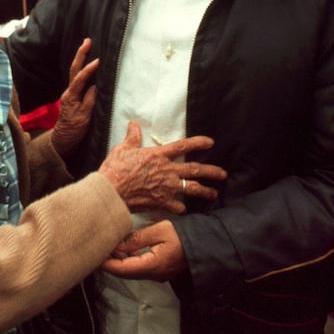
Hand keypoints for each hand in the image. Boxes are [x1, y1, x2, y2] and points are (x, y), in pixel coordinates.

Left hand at [51, 38, 97, 156]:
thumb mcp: (83, 118)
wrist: (62, 140)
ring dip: (81, 59)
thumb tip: (95, 86)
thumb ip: (89, 101)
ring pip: (75, 72)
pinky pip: (78, 78)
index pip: (79, 79)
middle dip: (80, 54)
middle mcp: (68, 92)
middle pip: (74, 70)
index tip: (98, 61)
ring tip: (87, 46)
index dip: (88, 69)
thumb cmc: (73, 130)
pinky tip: (87, 64)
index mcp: (71, 97)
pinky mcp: (73, 96)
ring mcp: (70, 93)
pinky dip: (82, 68)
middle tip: (87, 41)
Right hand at [99, 122, 226, 212]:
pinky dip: (181, 207)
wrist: (111, 192)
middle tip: (223, 174)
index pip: (183, 146)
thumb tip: (133, 124)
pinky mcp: (161, 202)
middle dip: (211, 171)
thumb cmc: (115, 169)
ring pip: (191, 189)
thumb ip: (132, 137)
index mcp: (158, 156)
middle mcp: (166, 171)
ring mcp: (166, 188)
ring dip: (205, 191)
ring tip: (214, 193)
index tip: (210, 142)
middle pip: (194, 170)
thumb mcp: (123, 149)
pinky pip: (177, 206)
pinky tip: (184, 208)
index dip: (198, 143)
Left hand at [101, 220, 186, 280]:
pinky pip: (137, 268)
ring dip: (117, 260)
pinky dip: (127, 260)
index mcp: (152, 266)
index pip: (122, 269)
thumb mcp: (160, 231)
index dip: (106, 263)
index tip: (94, 254)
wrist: (203, 244)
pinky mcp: (158, 270)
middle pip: (123, 272)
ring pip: (130, 271)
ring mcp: (156, 274)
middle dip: (109, 262)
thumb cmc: (184, 236)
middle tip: (97, 247)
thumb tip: (117, 244)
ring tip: (107, 245)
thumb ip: (137, 238)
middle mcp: (153, 274)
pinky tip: (122, 249)